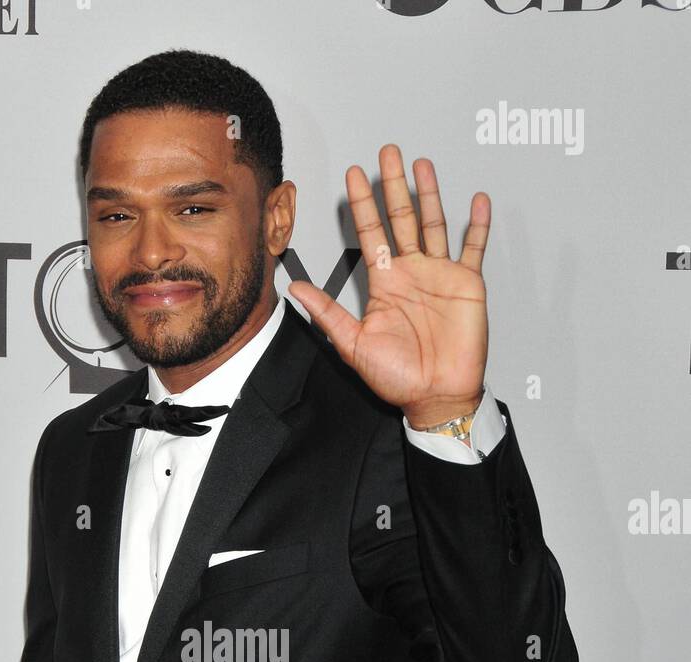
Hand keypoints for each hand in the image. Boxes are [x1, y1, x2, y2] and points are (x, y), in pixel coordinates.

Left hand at [289, 145, 488, 426]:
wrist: (435, 396)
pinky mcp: (467, 284)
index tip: (351, 175)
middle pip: (401, 218)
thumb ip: (327, 314)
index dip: (361, 204)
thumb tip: (296, 289)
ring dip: (429, 194)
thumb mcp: (353, 345)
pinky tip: (477, 201)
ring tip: (422, 165)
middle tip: (387, 152)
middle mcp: (411, 272)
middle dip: (393, 185)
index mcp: (385, 283)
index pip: (370, 232)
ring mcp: (440, 275)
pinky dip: (478, 225)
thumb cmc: (396, 378)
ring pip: (434, 223)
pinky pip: (474, 248)